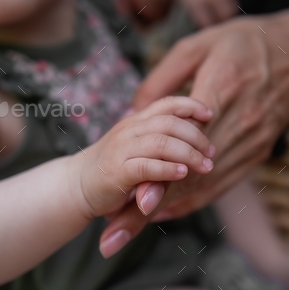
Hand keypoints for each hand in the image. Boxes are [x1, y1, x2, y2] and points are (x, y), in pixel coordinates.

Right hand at [71, 96, 214, 254]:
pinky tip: (183, 174)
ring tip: (205, 165)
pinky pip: (147, 166)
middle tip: (212, 152)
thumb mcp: (137, 146)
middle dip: (196, 136)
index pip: (166, 103)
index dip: (191, 105)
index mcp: (136, 121)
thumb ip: (159, 137)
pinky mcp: (117, 172)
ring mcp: (122, 150)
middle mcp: (129, 130)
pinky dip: (168, 169)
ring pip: (162, 142)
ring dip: (188, 154)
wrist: (76, 186)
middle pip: (169, 122)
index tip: (210, 115)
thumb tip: (198, 133)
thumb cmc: (113, 167)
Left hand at [98, 11, 288, 254]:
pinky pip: (223, 184)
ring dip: (169, 208)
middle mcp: (239, 123)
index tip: (135, 202)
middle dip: (152, 206)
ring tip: (131, 227)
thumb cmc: (243, 44)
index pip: (185, 143)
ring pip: (206, 184)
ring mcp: (252, 142)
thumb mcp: (196, 47)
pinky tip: (168, 211)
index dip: (161, 175)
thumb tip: (132, 114)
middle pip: (191, 174)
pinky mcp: (258, 152)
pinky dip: (195, 200)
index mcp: (222, 90)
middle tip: (116, 233)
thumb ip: (161, 82)